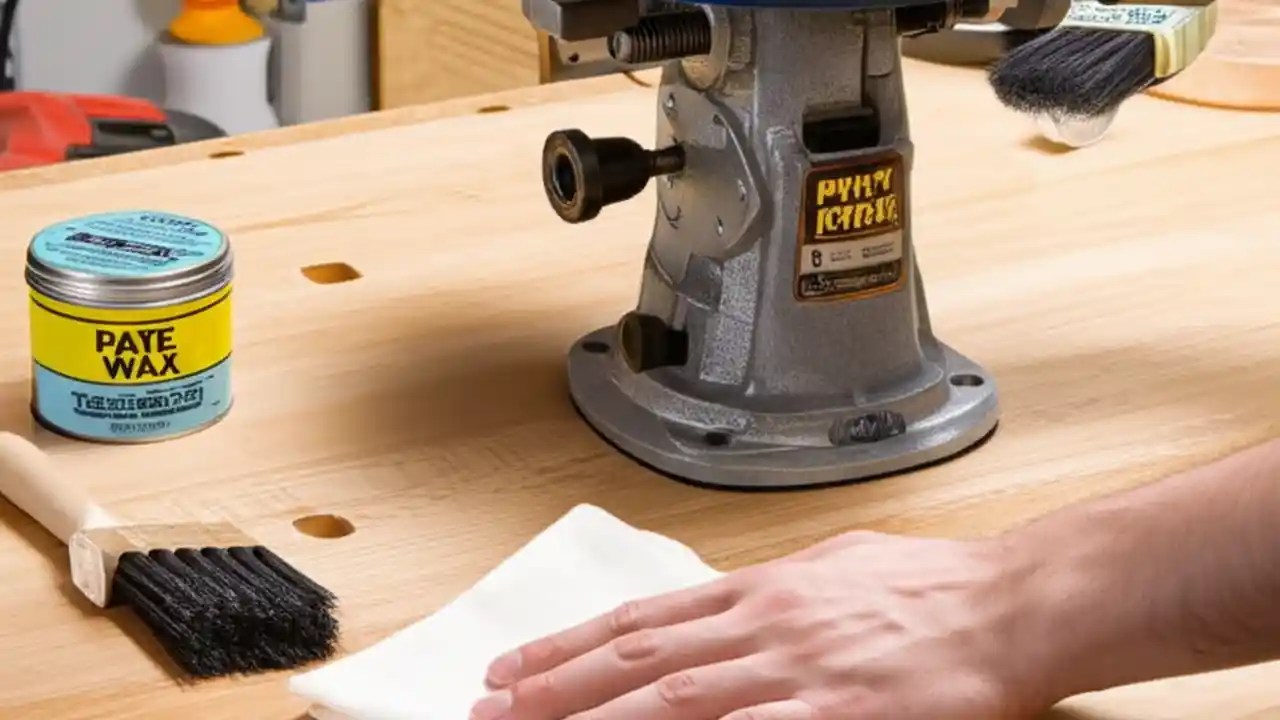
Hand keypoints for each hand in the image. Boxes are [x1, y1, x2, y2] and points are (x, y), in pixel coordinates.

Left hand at [470, 531, 1052, 719]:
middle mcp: (763, 623)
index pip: (641, 617)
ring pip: (672, 697)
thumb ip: (768, 594)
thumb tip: (719, 608)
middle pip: (637, 658)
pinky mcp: (838, 712)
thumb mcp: (832, 568)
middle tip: (492, 711)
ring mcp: (796, 669)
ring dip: (594, 719)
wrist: (1010, 604)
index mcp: (761, 588)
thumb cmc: (929, 589)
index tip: (513, 668)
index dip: (568, 645)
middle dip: (555, 689)